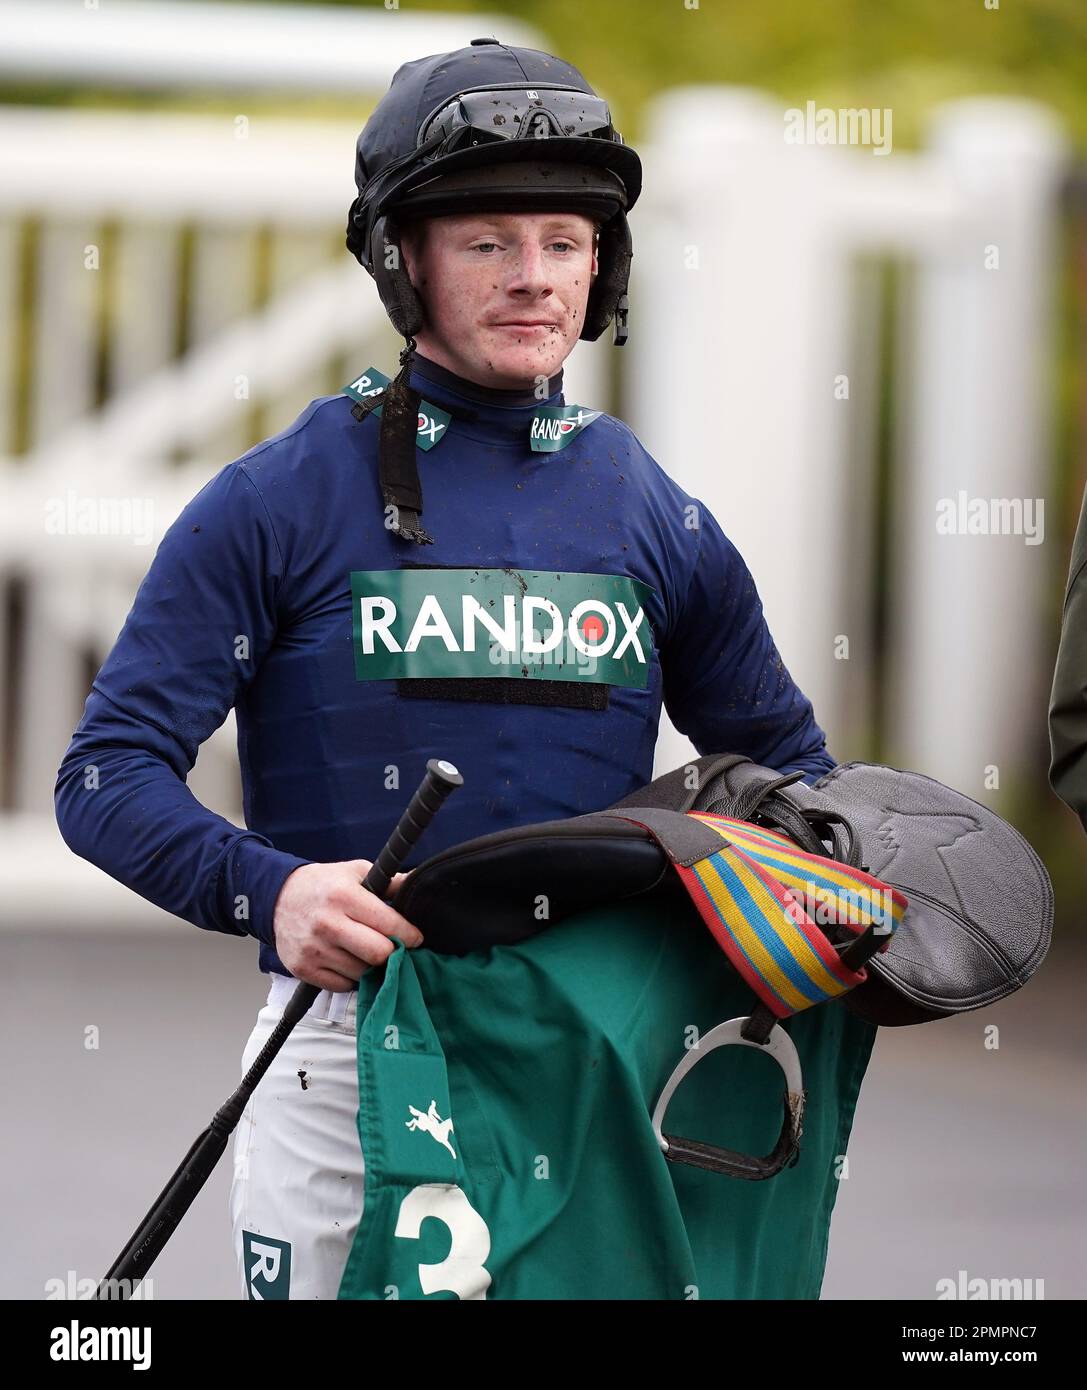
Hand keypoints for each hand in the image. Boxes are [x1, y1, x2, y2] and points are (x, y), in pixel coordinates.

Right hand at [272, 860, 421, 991]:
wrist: (277, 898)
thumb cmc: (323, 884)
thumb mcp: (355, 872)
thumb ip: (390, 882)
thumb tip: (418, 883)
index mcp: (344, 896)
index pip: (389, 924)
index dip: (409, 935)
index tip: (415, 939)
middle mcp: (328, 924)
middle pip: (378, 954)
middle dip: (392, 953)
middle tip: (394, 948)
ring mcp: (314, 949)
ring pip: (362, 973)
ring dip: (371, 966)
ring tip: (367, 952)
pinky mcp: (303, 969)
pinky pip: (342, 985)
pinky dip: (351, 977)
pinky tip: (349, 961)